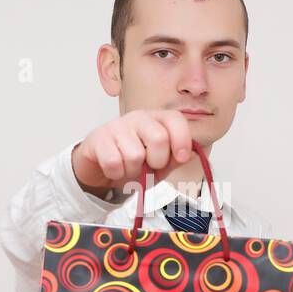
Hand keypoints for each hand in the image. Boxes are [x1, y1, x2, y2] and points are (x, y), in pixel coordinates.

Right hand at [71, 110, 194, 196]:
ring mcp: (117, 125)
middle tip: (148, 166)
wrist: (101, 169)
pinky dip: (116, 173)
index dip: (182, 140)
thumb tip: (194, 153)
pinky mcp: (98, 138)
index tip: (181, 157)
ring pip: (135, 155)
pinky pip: (114, 162)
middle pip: (159, 138)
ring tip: (128, 168)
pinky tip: (114, 168)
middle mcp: (138, 118)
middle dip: (156, 162)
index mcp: (156, 120)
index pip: (176, 119)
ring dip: (133, 171)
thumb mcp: (160, 165)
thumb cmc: (133, 164)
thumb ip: (176, 159)